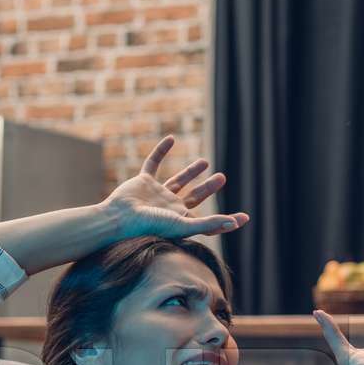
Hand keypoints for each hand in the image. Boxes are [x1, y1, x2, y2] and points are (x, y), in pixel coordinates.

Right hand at [102, 135, 249, 239]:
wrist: (119, 218)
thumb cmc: (149, 225)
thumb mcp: (183, 225)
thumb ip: (208, 224)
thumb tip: (234, 222)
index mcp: (181, 219)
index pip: (209, 220)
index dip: (226, 220)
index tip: (244, 217)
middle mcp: (170, 207)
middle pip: (195, 196)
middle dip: (208, 188)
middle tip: (221, 178)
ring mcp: (156, 193)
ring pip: (178, 180)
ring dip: (191, 171)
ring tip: (205, 162)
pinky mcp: (143, 181)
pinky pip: (153, 163)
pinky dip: (161, 151)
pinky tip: (172, 138)